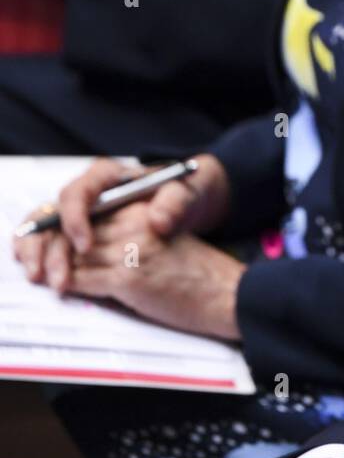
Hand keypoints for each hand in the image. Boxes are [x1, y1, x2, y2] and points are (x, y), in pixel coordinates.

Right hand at [14, 153, 231, 282]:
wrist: (188, 203)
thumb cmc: (185, 194)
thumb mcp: (187, 193)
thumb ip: (176, 203)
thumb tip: (158, 221)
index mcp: (107, 176)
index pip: (78, 193)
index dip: (76, 219)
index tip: (85, 245)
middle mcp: (87, 192)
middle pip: (53, 215)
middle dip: (50, 247)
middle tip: (56, 278)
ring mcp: (81, 212)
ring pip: (45, 230)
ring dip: (40, 255)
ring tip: (44, 281)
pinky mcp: (81, 231)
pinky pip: (52, 242)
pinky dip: (45, 258)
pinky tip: (46, 279)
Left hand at [18, 200, 243, 340]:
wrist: (225, 293)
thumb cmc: (195, 274)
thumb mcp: (162, 240)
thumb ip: (129, 235)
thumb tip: (88, 250)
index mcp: (142, 210)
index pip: (89, 208)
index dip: (62, 223)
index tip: (48, 238)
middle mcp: (134, 224)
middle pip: (75, 229)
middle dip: (48, 247)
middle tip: (34, 263)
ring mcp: (131, 250)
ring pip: (74, 254)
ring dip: (53, 268)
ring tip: (42, 277)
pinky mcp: (131, 277)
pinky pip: (84, 278)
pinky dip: (67, 283)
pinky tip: (61, 288)